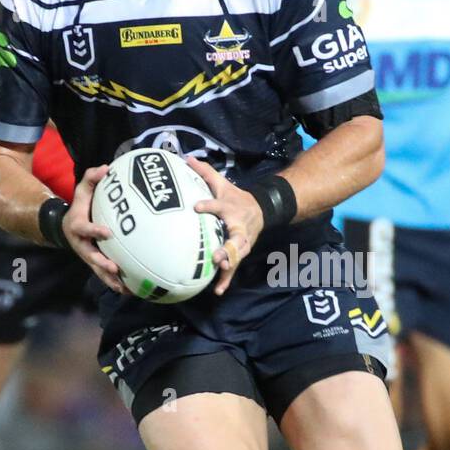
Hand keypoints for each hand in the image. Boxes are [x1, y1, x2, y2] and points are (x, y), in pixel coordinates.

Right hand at [64, 165, 128, 294]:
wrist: (67, 224)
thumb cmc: (80, 205)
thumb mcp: (82, 189)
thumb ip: (92, 177)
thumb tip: (106, 168)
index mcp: (77, 226)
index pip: (85, 229)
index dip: (94, 231)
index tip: (108, 233)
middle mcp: (81, 244)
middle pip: (90, 257)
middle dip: (101, 264)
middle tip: (114, 269)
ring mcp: (88, 255)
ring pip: (98, 271)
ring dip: (110, 280)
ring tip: (125, 289)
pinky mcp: (95, 263)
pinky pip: (106, 275)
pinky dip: (117, 283)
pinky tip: (133, 291)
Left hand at [187, 156, 263, 295]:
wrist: (263, 209)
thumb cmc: (236, 197)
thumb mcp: (222, 184)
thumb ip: (205, 172)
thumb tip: (187, 158)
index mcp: (231, 209)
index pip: (219, 206)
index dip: (209, 206)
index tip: (196, 207)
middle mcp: (238, 227)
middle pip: (235, 239)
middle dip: (227, 248)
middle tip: (217, 256)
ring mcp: (242, 242)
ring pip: (237, 256)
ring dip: (229, 265)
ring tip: (221, 273)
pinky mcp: (241, 253)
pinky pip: (234, 268)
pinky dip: (227, 280)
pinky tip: (217, 291)